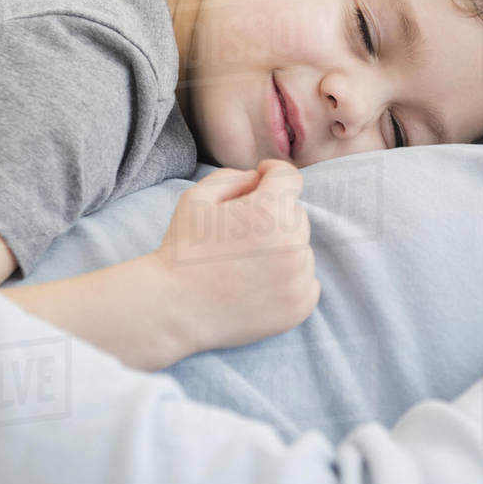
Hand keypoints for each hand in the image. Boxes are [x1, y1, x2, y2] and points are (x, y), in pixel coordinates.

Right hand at [153, 159, 317, 354]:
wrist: (175, 310)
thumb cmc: (183, 251)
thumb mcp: (196, 198)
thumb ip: (232, 177)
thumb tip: (258, 179)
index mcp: (269, 211)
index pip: (289, 177)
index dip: (271, 173)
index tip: (259, 180)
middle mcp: (292, 243)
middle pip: (296, 214)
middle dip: (273, 214)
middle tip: (240, 232)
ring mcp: (299, 277)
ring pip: (301, 247)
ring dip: (282, 247)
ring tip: (246, 262)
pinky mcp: (300, 305)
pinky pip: (307, 280)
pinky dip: (289, 279)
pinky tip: (258, 283)